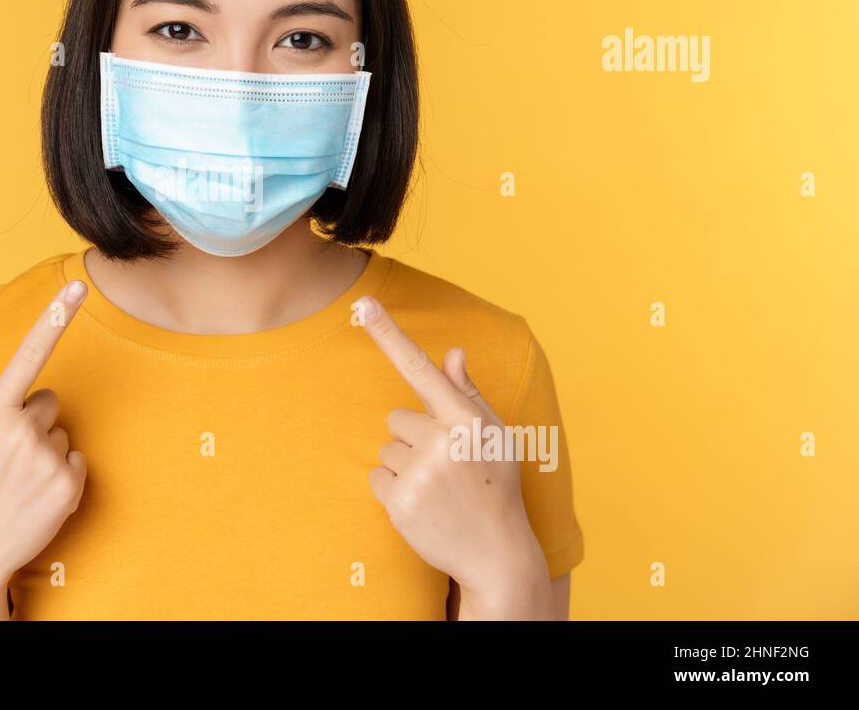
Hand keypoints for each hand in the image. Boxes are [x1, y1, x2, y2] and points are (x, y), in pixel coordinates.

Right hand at [0, 280, 88, 619]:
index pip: (30, 354)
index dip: (55, 315)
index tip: (79, 286)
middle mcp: (25, 430)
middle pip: (46, 399)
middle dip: (28, 416)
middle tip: (1, 452)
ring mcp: (50, 458)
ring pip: (59, 430)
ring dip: (42, 446)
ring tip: (13, 478)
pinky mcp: (70, 484)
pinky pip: (73, 458)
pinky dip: (58, 471)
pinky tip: (33, 492)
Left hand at [354, 295, 552, 617]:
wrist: (497, 555)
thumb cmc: (496, 487)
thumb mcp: (493, 437)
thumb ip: (467, 394)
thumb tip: (452, 353)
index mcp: (467, 419)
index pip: (421, 369)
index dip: (389, 334)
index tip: (363, 304)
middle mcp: (443, 441)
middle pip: (396, 417)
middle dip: (414, 437)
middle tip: (444, 466)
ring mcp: (420, 473)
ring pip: (386, 448)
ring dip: (405, 465)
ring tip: (437, 488)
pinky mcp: (399, 501)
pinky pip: (377, 476)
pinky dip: (393, 490)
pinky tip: (422, 504)